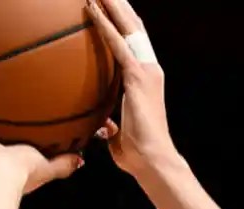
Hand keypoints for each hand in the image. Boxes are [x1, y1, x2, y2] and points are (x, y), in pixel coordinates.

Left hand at [84, 0, 179, 177]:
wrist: (152, 159)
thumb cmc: (136, 153)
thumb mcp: (118, 135)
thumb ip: (110, 125)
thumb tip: (101, 126)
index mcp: (145, 79)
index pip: (132, 43)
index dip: (122, 24)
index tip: (109, 7)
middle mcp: (149, 68)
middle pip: (133, 28)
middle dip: (119, 5)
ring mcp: (145, 70)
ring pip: (127, 28)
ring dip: (112, 5)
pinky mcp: (137, 76)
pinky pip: (116, 44)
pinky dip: (103, 25)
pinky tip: (91, 9)